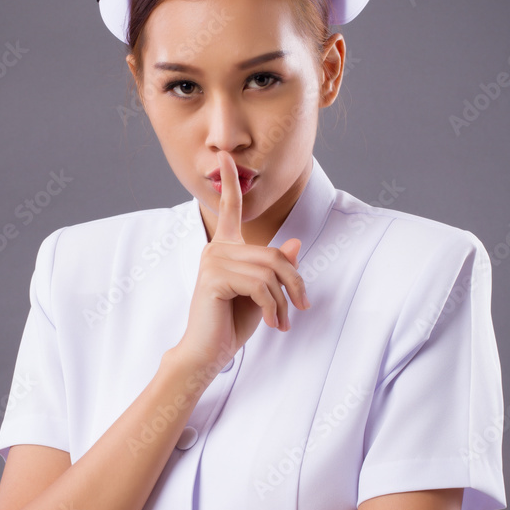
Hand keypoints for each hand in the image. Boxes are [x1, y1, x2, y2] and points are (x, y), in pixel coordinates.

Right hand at [176, 150, 310, 370]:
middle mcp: (217, 248)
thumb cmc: (232, 323)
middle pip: (274, 255)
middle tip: (300, 308)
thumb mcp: (264, 294)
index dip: (229, 181)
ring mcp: (213, 260)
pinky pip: (260, 286)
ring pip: (270, 272)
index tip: (226, 156)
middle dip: (294, 283)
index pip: (229, 208)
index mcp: (226, 247)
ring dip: (284, 301)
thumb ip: (276, 269)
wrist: (208, 353)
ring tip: (281, 322)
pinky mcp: (214, 277)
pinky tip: (272, 323)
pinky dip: (273, 307)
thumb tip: (294, 244)